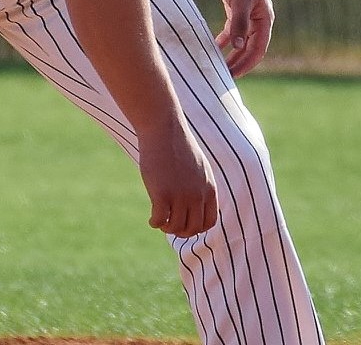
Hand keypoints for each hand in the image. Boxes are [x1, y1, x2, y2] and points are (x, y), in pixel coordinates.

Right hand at [136, 122, 216, 238]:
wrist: (164, 129)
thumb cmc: (178, 146)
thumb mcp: (198, 166)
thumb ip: (200, 185)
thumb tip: (195, 203)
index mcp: (209, 188)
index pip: (209, 222)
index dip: (197, 228)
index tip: (185, 223)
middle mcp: (197, 195)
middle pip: (193, 228)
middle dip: (180, 231)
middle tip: (169, 224)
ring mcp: (180, 195)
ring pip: (176, 228)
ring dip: (167, 228)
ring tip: (160, 220)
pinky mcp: (162, 194)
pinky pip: (160, 221)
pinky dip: (155, 224)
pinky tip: (151, 218)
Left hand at [213, 0, 273, 77]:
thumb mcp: (237, 0)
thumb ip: (238, 24)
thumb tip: (236, 47)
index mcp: (264, 19)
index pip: (258, 49)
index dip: (246, 64)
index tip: (233, 76)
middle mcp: (259, 18)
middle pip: (250, 48)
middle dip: (239, 63)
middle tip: (224, 77)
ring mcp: (248, 13)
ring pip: (241, 40)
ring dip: (232, 54)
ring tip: (220, 67)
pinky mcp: (236, 7)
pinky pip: (233, 29)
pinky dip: (225, 39)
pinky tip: (215, 45)